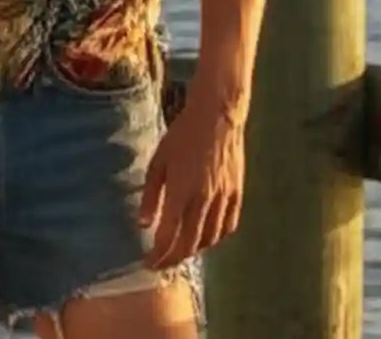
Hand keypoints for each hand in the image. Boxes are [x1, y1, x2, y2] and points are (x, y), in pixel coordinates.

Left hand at [139, 94, 245, 268]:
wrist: (217, 117)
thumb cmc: (182, 136)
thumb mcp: (158, 162)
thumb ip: (151, 195)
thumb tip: (143, 224)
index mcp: (180, 191)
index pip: (167, 235)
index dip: (157, 255)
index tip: (147, 263)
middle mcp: (204, 199)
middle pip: (189, 244)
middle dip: (172, 259)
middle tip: (161, 263)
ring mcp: (224, 198)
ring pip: (210, 238)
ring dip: (194, 250)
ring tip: (181, 251)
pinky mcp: (237, 193)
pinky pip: (229, 225)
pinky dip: (216, 237)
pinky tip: (206, 237)